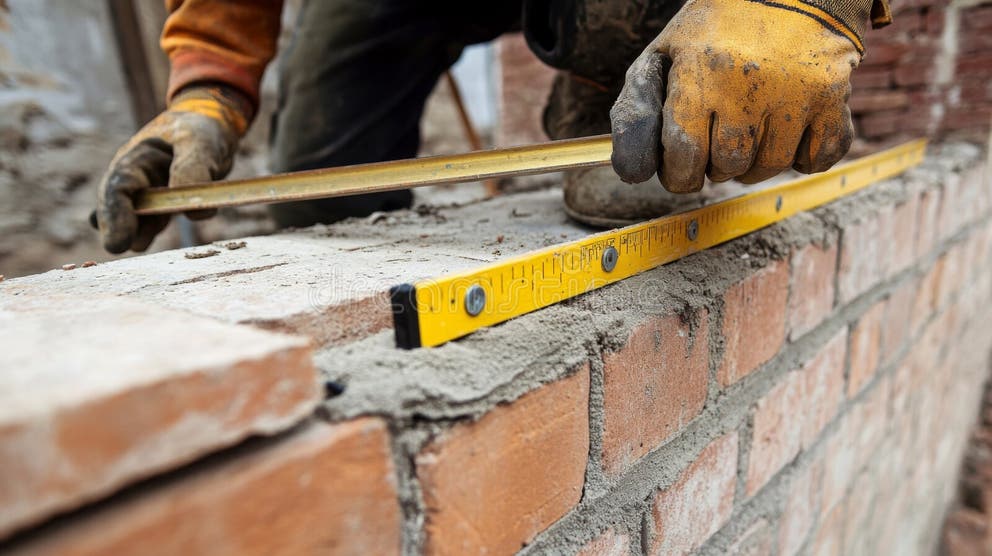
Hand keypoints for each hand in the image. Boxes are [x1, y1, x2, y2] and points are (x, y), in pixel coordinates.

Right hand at [96, 85, 248, 252]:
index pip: (119, 187)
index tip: (118, 240)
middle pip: (118, 204)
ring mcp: (148, 191)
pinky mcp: (163, 203)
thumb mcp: (200, 142)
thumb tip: (191, 211)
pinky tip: (142, 239)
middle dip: (116, 225)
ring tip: (137, 244)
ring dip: (136, 229)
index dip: (116, 214)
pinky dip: (151, 228)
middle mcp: (137, 176)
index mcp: (138, 157)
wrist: (211, 126)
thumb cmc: (201, 129)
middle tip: (117, 246)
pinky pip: (153, 219)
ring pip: (135, 216)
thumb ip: (194, 170)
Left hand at [611, 0, 870, 191]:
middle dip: (715, 165)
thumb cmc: (714, 33)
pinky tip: (785, 130)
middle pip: (727, 166)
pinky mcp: (833, 96)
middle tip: (716, 139)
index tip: (681, 167)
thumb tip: (632, 172)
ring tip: (747, 132)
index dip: (678, 174)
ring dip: (753, 164)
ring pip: (769, 167)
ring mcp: (796, 92)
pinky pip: (816, 158)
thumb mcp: (663, 56)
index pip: (684, 155)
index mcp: (701, 73)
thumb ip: (637, 110)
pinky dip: (800, 157)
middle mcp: (749, 84)